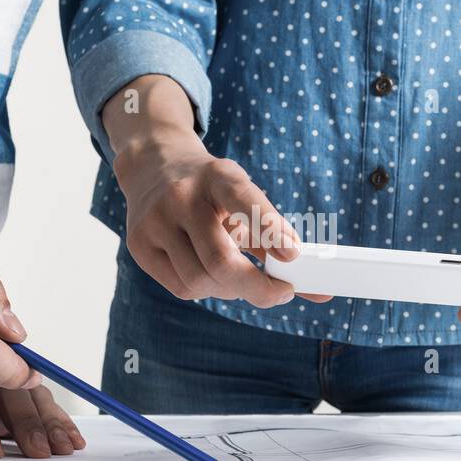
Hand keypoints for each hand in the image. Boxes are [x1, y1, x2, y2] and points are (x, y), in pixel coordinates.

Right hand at [104, 75, 305, 305]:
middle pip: (220, 260)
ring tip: (239, 279)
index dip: (270, 228)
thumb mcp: (246, 197)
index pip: (244, 199)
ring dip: (229, 290)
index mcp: (219, 176)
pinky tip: (209, 274)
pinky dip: (204, 289)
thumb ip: (278, 239)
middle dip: (256, 287)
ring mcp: (155, 220)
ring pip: (200, 280)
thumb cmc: (213, 190)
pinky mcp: (139, 244)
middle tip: (280, 293)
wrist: (153, 166)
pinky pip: (181, 287)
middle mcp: (182, 195)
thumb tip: (320, 291)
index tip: (292, 255)